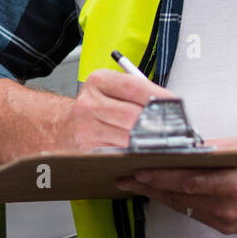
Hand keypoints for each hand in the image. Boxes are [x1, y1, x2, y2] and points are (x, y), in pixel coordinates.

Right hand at [62, 68, 176, 151]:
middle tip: (176, 129)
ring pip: (128, 139)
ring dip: (149, 143)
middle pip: (133, 116)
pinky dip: (135, 155)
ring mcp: (86, 129)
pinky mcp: (88, 151)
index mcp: (98, 82)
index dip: (159, 97)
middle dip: (157, 125)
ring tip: (163, 142)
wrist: (60, 127)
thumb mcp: (109, 89)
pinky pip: (119, 154)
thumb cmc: (93, 108)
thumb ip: (137, 92)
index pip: (134, 86)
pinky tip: (144, 153)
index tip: (176, 105)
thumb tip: (171, 105)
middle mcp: (89, 104)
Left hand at [115, 136, 236, 233]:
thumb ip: (215, 150)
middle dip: (148, 187)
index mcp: (233, 184)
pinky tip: (164, 194)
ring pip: (183, 207)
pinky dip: (178, 203)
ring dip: (159, 195)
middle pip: (178, 197)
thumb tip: (186, 148)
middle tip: (124, 179)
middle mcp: (227, 207)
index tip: (137, 171)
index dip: (159, 177)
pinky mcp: (227, 227)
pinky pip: (195, 214)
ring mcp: (226, 220)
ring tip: (137, 185)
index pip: (186, 181)